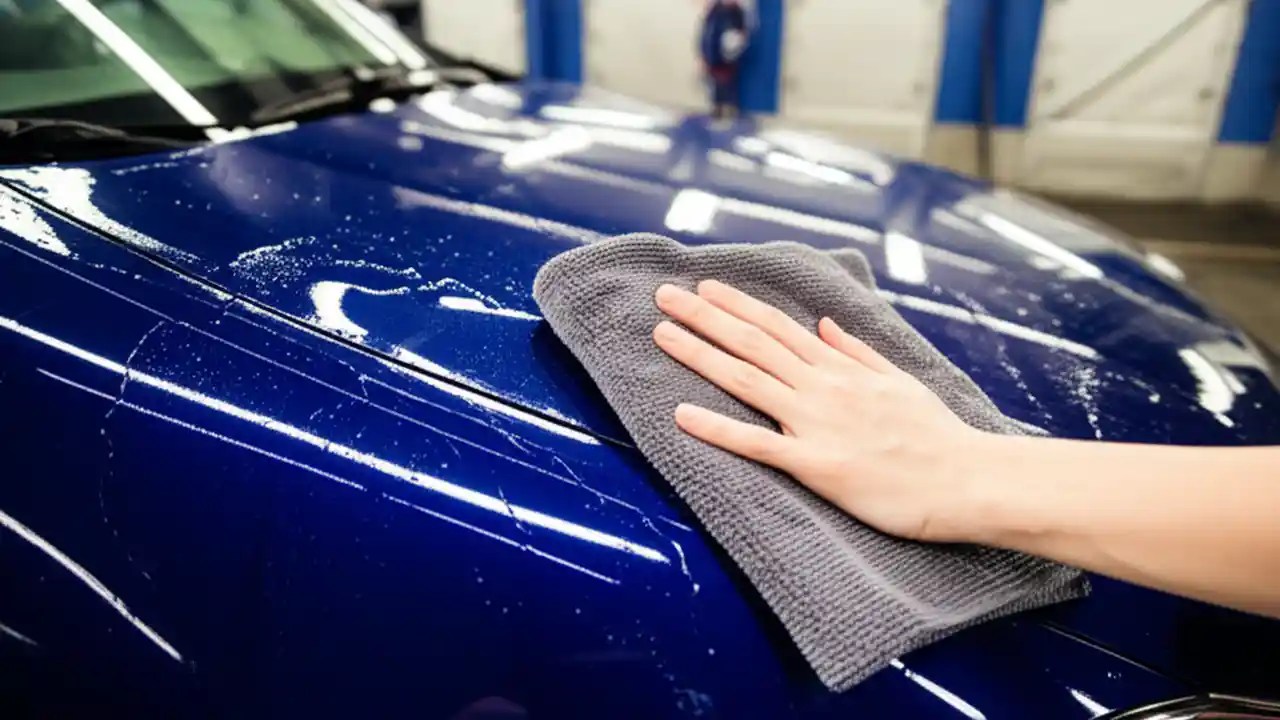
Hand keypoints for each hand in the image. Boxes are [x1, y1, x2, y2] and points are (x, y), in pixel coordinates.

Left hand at [652, 280, 991, 541]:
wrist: (965, 480)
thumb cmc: (937, 436)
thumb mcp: (900, 381)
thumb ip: (858, 352)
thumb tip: (825, 323)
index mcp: (841, 369)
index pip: (778, 326)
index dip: (736, 305)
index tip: (704, 288)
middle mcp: (822, 387)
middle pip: (753, 342)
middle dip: (704, 317)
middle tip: (663, 295)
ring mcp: (816, 423)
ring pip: (747, 379)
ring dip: (700, 354)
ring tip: (661, 334)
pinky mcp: (816, 465)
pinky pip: (757, 443)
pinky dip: (716, 428)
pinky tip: (680, 415)